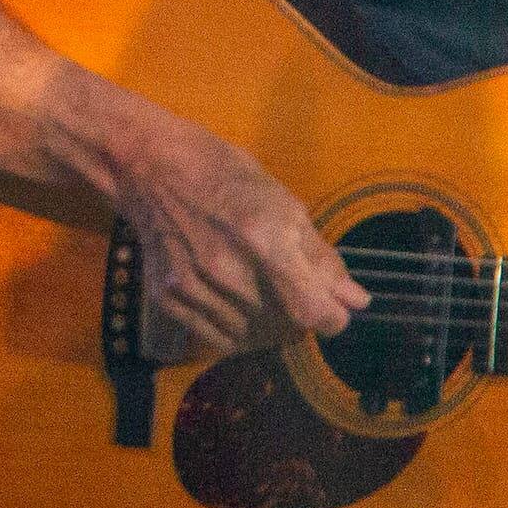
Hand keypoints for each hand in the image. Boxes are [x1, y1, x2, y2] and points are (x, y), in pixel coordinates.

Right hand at [97, 101, 363, 359]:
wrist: (152, 168)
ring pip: (253, 340)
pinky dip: (237, 332)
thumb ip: (320, 257)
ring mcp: (194, 289)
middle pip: (286, 329)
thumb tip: (356, 300)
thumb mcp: (284, 203)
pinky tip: (238, 307)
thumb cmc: (226, 174)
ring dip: (271, 327)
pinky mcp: (168, 300)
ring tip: (266, 297)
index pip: (313, 312)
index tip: (331, 309)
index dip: (332, 318)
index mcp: (265, 240)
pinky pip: (217, 340)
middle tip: (294, 293)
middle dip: (301, 319)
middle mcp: (229, 272)